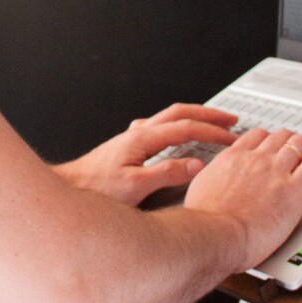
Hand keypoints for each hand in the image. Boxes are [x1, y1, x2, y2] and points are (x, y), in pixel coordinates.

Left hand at [54, 102, 238, 206]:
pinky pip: (158, 129)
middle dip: (208, 115)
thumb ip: (166, 173)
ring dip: (193, 118)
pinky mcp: (127, 148)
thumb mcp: (134, 186)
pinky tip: (174, 138)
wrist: (70, 189)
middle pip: (180, 113)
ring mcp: (132, 139)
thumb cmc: (95, 189)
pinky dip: (175, 128)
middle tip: (230, 119)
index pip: (186, 127)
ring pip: (169, 118)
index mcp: (142, 139)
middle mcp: (137, 134)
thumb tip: (196, 164)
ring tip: (210, 124)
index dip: (213, 131)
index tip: (232, 138)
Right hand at [182, 127, 301, 268]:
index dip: (269, 140)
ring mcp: (276, 171)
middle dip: (292, 141)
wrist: (214, 234)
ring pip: (300, 143)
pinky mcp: (294, 188)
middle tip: (299, 150)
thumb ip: (210, 181)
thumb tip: (209, 184)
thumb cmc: (205, 222)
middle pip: (281, 136)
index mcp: (232, 159)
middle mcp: (256, 159)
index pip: (256, 136)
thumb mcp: (200, 190)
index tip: (274, 146)